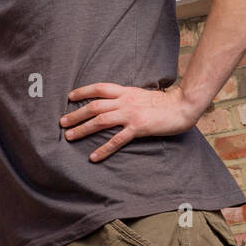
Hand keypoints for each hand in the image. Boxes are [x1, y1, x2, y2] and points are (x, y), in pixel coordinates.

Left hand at [59, 83, 198, 161]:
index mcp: (125, 91)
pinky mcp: (138, 127)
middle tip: (62, 122)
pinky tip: (94, 156)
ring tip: (69, 136)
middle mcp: (125, 101)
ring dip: (83, 129)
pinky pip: (117, 140)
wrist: (183, 105)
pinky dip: (103, 148)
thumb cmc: (163, 102)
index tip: (70, 96)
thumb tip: (113, 103)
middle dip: (76, 114)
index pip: (99, 88)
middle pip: (94, 106)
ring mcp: (131, 114)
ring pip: (100, 121)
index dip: (83, 91)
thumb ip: (126, 98)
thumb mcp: (141, 95)